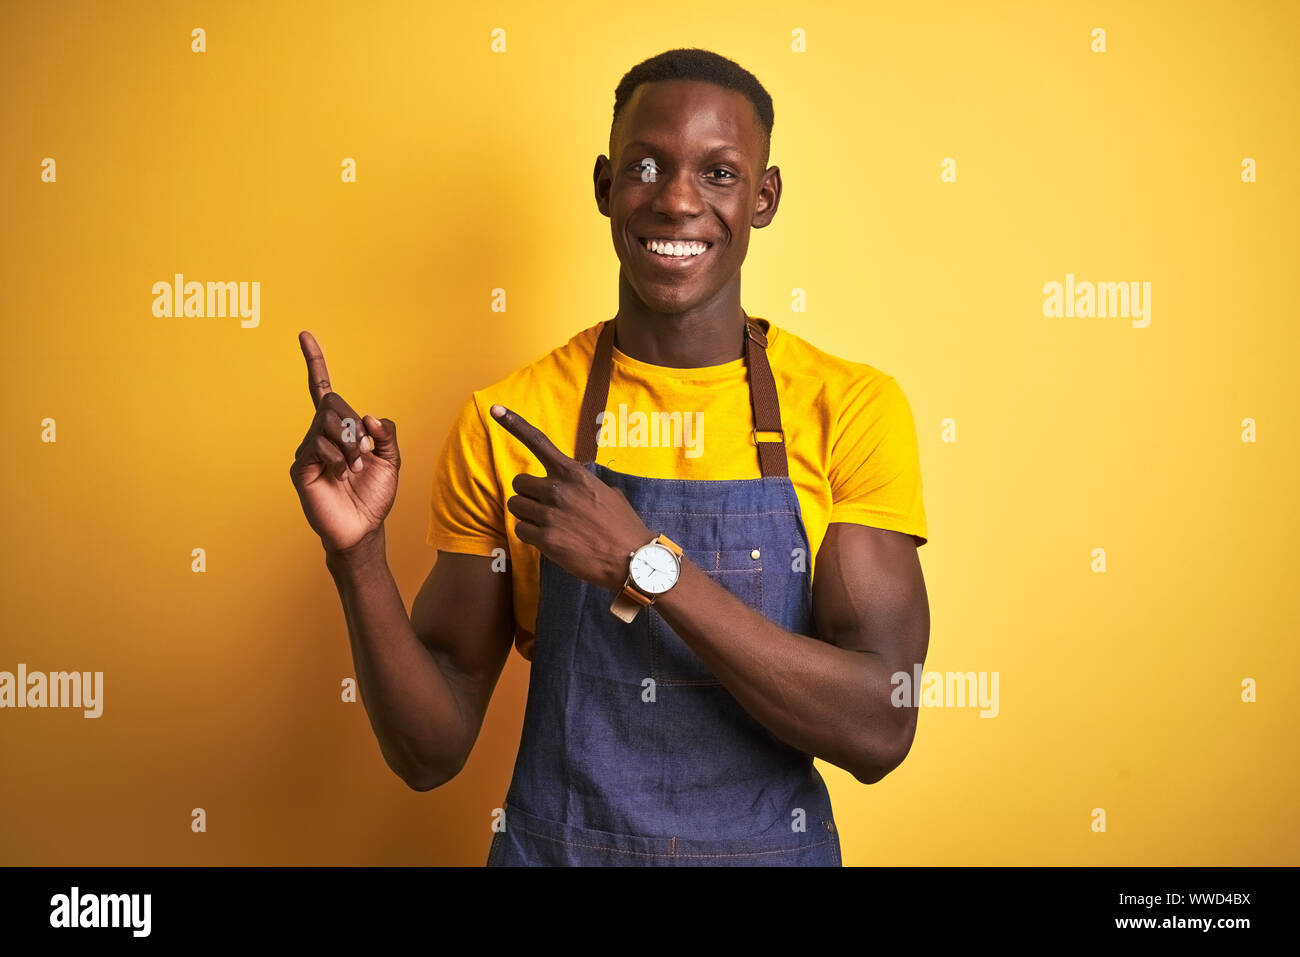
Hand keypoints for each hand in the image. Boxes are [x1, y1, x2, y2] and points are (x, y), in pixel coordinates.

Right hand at [289, 331, 400, 554]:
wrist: (363, 528)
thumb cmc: (374, 495)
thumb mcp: (391, 459)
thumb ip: (386, 433)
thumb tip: (368, 416)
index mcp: (340, 429)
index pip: (323, 390)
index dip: (314, 363)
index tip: (305, 336)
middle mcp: (320, 434)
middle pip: (333, 404)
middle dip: (355, 426)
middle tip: (363, 454)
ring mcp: (308, 450)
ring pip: (327, 424)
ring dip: (350, 446)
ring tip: (354, 469)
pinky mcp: (301, 467)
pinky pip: (318, 446)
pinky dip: (338, 459)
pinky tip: (341, 475)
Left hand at [489, 404, 653, 592]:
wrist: (632, 559)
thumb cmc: (622, 526)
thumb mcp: (607, 493)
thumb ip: (583, 485)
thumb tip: (575, 486)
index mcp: (574, 473)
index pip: (539, 442)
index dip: (514, 424)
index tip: (495, 409)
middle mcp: (559, 489)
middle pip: (519, 483)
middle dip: (528, 495)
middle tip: (545, 508)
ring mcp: (550, 514)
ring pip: (516, 507)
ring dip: (527, 516)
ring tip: (550, 526)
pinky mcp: (545, 539)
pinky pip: (521, 531)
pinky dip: (531, 537)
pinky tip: (551, 541)